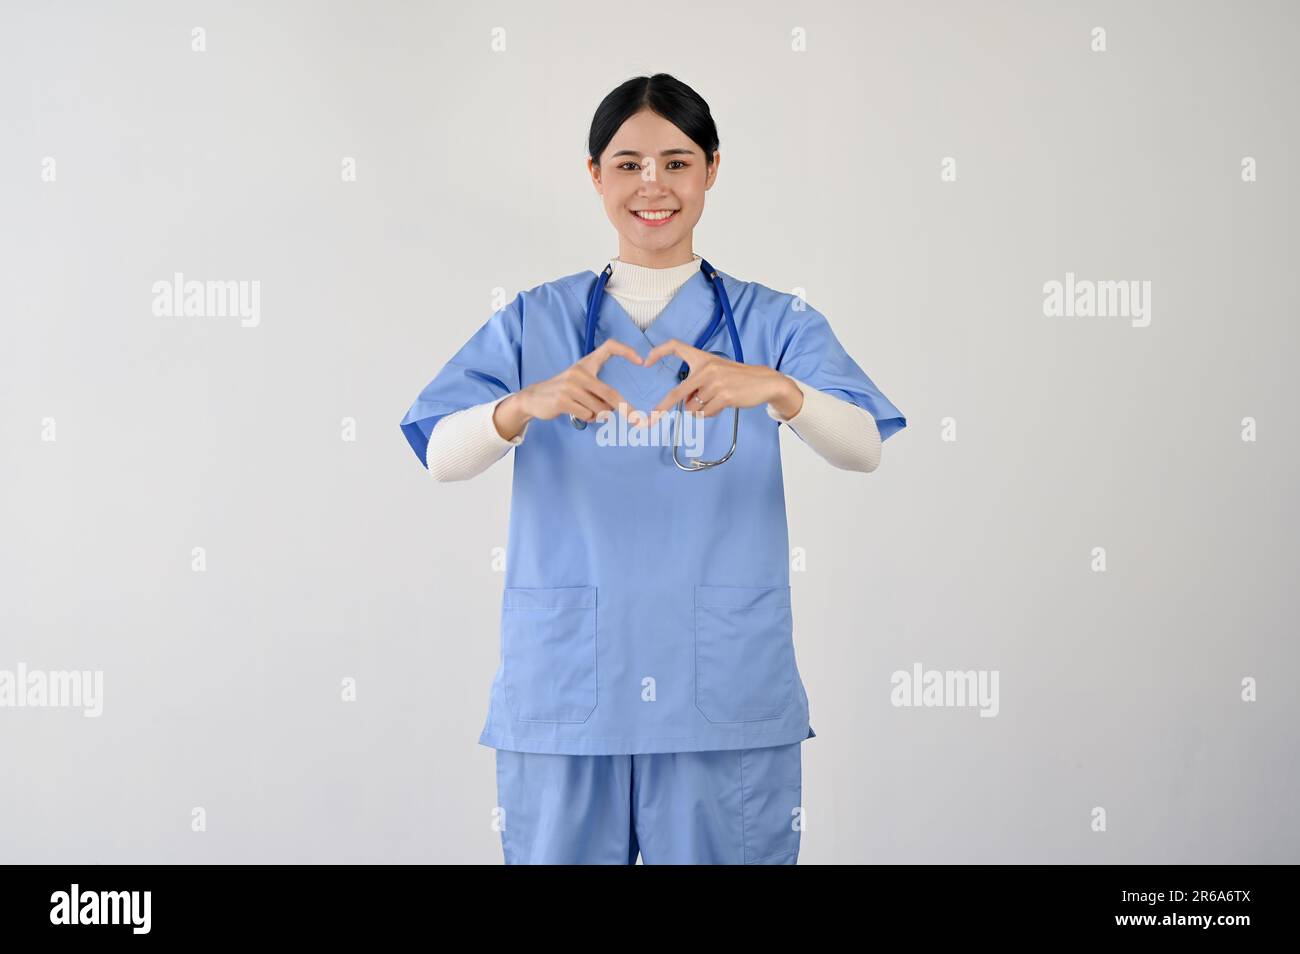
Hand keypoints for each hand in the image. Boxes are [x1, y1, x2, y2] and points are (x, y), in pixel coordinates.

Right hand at [494, 338, 646, 439]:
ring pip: (599, 408)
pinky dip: (587, 418)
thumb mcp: (581, 383)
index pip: (609, 347)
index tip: (642, 361)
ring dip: (597, 415)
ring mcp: (570, 385)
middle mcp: (579, 371)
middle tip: (637, 420)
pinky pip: (587, 415)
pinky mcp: (564, 400)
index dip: (626, 351)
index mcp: (586, 363)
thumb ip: (600, 390)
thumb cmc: (564, 391)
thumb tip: (618, 407)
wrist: (533, 398)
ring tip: (584, 409)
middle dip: (625, 408)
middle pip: (610, 393)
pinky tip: (576, 412)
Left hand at [641, 339, 799, 425]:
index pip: (676, 346)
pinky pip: (706, 413)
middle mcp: (707, 368)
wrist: (764, 381)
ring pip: (693, 407)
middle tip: (650, 419)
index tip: (645, 362)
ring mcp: (715, 383)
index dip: (659, 352)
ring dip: (700, 410)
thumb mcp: (716, 372)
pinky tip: (722, 404)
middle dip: (662, 407)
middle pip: (677, 393)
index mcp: (702, 358)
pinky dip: (710, 414)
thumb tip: (682, 402)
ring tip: (715, 400)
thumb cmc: (737, 377)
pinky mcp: (724, 396)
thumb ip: (697, 382)